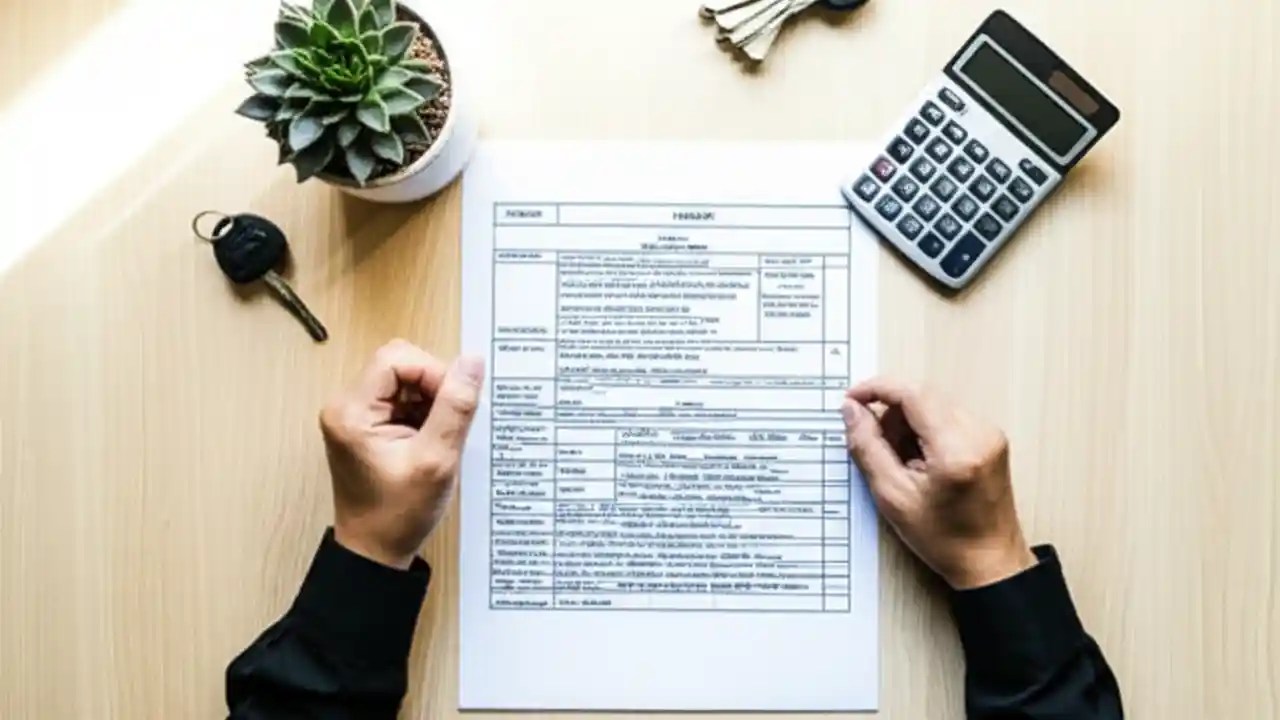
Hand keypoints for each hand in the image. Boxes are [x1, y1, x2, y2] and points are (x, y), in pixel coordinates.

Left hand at [319, 340, 484, 568]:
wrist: (375, 552)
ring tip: (439, 438)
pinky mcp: (368, 426)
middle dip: (434, 385)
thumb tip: (472, 363)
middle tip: (448, 422)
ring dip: (431, 402)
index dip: (432, 372)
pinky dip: (425, 414)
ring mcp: (356, 416)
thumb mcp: (436, 460)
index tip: (453, 403)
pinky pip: (403, 400)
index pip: (397, 359)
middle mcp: (347, 407)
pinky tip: (432, 441)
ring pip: (405, 381)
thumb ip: (455, 407)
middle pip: (400, 365)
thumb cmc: (398, 515)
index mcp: (352, 411)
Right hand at [842, 378, 1036, 589]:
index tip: (852, 399)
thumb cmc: (944, 539)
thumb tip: (851, 410)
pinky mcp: (991, 438)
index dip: (876, 389)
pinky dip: (926, 429)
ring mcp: (989, 433)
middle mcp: (979, 433)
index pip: (912, 393)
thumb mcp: (893, 497)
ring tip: (902, 461)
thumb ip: (868, 447)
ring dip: (908, 422)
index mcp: (956, 449)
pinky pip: (948, 416)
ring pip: (934, 403)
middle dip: (892, 412)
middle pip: (922, 395)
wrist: (989, 562)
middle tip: (877, 445)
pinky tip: (920, 461)